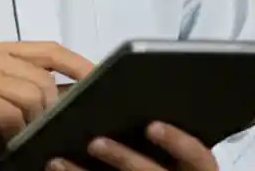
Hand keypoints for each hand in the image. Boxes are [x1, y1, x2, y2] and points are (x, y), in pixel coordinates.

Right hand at [0, 41, 93, 170]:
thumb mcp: (21, 100)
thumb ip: (44, 87)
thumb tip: (87, 85)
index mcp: (3, 52)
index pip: (50, 50)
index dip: (78, 65)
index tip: (100, 81)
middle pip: (43, 78)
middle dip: (48, 109)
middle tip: (37, 128)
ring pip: (31, 95)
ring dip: (31, 122)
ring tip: (20, 133)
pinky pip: (11, 114)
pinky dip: (14, 132)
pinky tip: (7, 138)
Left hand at [49, 122, 218, 170]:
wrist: (135, 170)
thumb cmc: (159, 155)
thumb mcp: (169, 146)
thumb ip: (158, 126)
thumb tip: (131, 90)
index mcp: (193, 169)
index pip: (199, 157)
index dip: (178, 141)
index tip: (152, 124)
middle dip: (124, 159)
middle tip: (95, 141)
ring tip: (60, 158)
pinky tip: (54, 165)